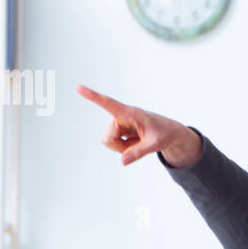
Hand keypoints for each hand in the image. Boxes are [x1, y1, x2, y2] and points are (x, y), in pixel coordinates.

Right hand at [76, 84, 202, 167]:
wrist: (170, 134)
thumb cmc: (164, 133)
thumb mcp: (155, 145)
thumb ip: (138, 153)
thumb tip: (122, 161)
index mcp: (130, 113)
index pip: (108, 104)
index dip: (92, 96)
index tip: (78, 87)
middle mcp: (121, 117)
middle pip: (107, 138)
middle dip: (119, 146)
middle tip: (138, 144)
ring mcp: (120, 124)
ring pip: (109, 142)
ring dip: (122, 148)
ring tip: (139, 142)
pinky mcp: (120, 131)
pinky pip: (115, 145)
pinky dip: (125, 148)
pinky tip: (136, 142)